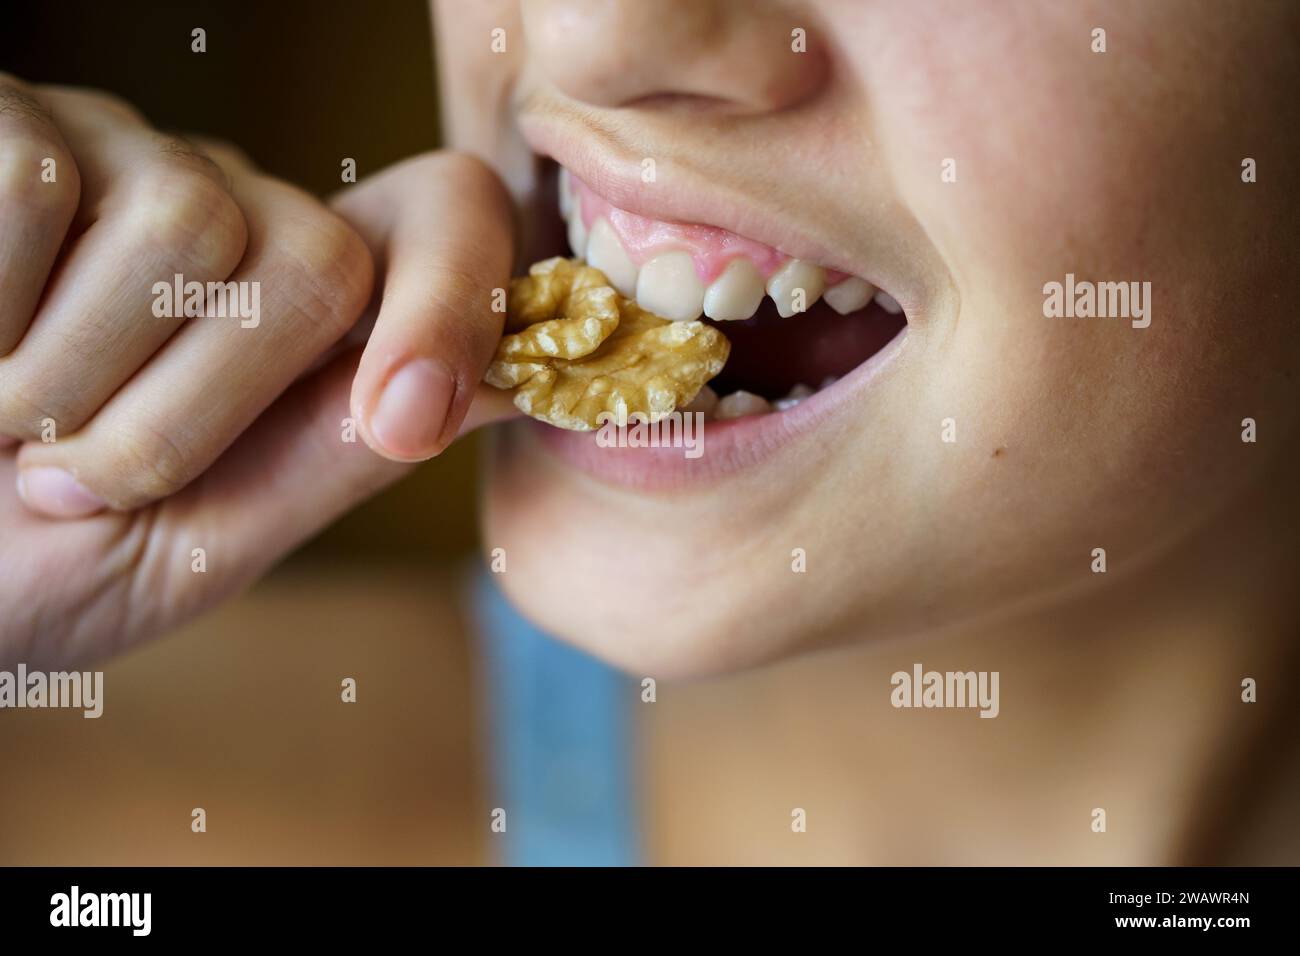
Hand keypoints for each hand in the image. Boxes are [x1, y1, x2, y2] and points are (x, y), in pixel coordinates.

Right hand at [0, 76, 516, 665]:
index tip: (408, 421)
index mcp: (301, 305)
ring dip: (74, 377)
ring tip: (3, 425)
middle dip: (197, 413)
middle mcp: (227, 209)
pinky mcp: (8, 123)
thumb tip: (517, 389)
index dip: (458, 300)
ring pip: (186, 223)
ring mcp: (115, 154)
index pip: (450, 216)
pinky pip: (34, 185)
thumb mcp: (199, 543)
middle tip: (78, 483)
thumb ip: (336, 458)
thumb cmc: (32, 563)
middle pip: (319, 259)